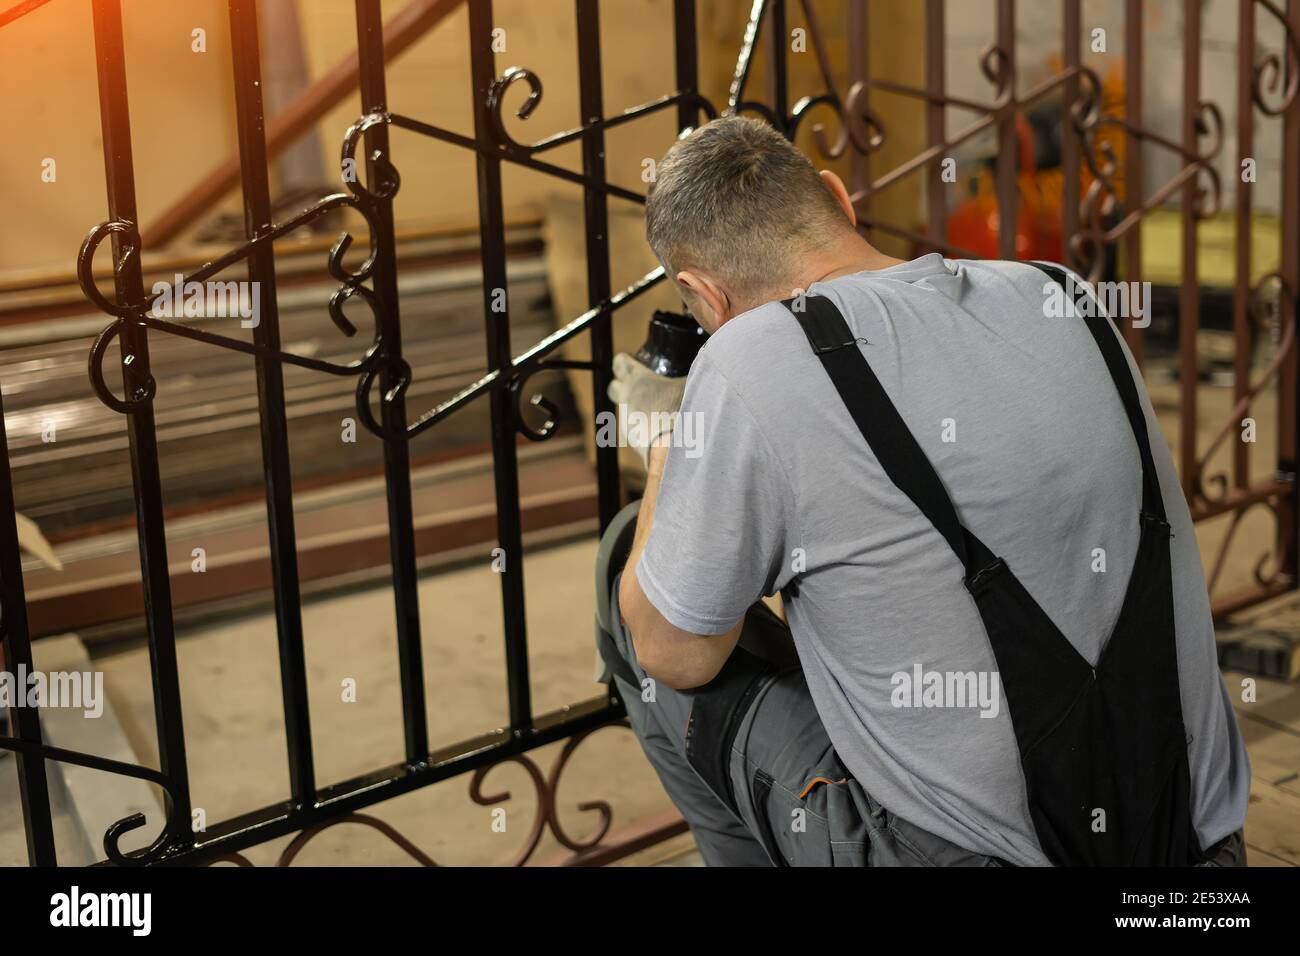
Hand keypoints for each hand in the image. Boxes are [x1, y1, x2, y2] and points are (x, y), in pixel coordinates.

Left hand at [607, 352, 686, 467]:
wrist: (676, 446)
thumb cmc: (682, 409)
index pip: (620, 363)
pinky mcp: (632, 441)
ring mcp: (627, 421)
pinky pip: (636, 431)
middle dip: (622, 387)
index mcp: (637, 378)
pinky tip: (662, 433)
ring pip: (625, 412)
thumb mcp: (690, 384)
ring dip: (637, 411)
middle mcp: (627, 398)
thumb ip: (693, 374)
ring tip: (659, 414)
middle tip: (640, 389)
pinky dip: (645, 430)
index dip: (624, 363)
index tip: (630, 363)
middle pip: (613, 388)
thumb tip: (704, 366)